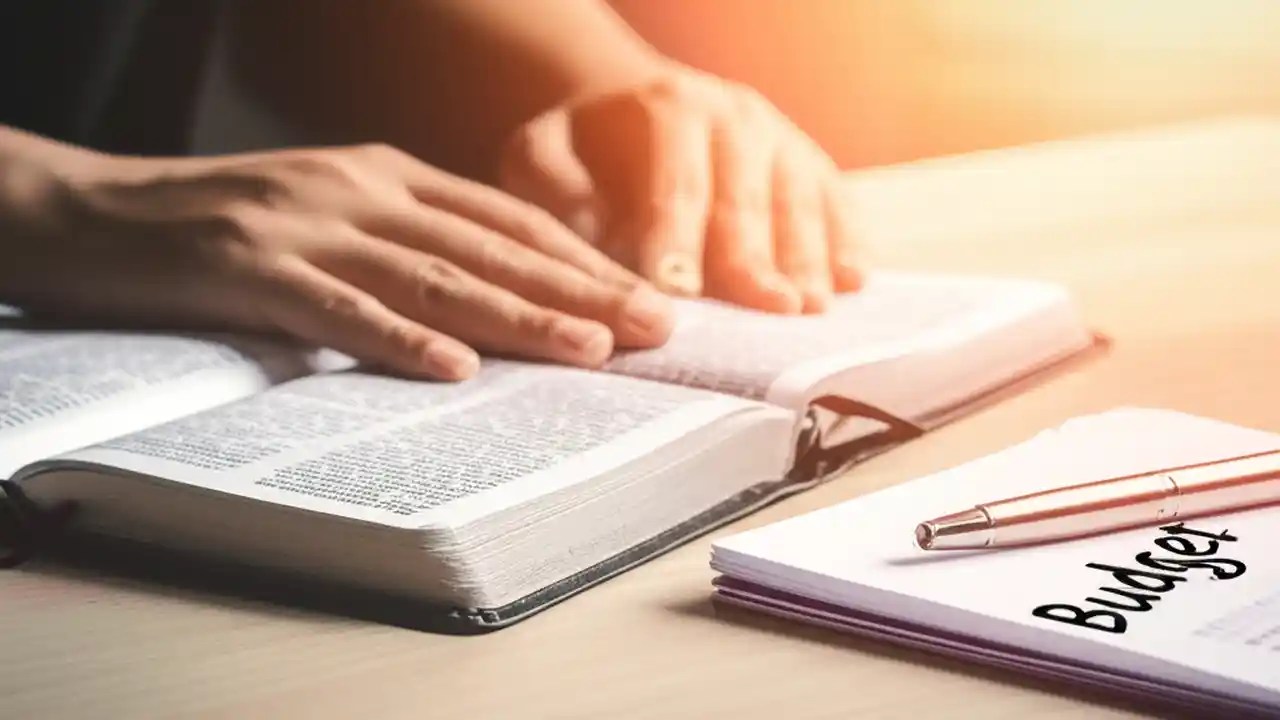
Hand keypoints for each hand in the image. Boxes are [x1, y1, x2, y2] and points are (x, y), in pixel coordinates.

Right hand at [0, 136, 673, 379]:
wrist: (92, 212)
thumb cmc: (220, 225)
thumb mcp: (328, 211)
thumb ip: (404, 239)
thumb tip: (491, 293)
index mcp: (383, 175)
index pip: (504, 219)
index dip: (580, 258)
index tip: (643, 297)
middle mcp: (358, 190)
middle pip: (489, 246)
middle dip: (580, 288)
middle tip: (654, 329)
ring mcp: (304, 226)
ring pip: (432, 275)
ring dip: (517, 315)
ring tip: (589, 349)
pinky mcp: (246, 269)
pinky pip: (335, 308)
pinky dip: (397, 339)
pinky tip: (454, 370)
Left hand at [500, 64, 861, 314]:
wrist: (629, 106)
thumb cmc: (584, 149)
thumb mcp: (544, 154)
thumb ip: (558, 194)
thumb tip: (596, 245)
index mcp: (667, 109)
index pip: (674, 186)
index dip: (677, 241)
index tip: (677, 292)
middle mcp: (733, 117)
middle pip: (746, 198)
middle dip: (755, 258)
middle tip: (768, 309)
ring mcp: (780, 139)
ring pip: (800, 202)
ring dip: (808, 258)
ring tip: (812, 308)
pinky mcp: (811, 164)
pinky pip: (838, 202)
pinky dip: (848, 241)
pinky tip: (855, 282)